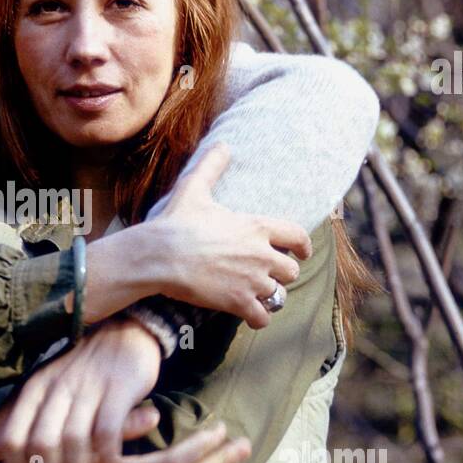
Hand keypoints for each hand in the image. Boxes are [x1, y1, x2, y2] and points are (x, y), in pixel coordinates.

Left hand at [0, 317, 162, 462]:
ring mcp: (88, 388)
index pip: (14, 437)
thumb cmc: (82, 369)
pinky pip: (107, 432)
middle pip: (41, 444)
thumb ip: (17, 419)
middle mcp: (58, 387)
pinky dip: (106, 458)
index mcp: (35, 388)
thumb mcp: (44, 390)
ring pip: (73, 441)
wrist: (125, 331)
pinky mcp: (119, 389)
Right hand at [147, 143, 311, 328]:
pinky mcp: (239, 302)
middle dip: (282, 273)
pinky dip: (258, 318)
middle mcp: (262, 255)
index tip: (301, 252)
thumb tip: (223, 144)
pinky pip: (262, 317)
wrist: (159, 257)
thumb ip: (211, 166)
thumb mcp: (194, 188)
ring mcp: (252, 281)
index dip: (303, 245)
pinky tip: (249, 316)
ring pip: (279, 295)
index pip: (297, 236)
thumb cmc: (176, 222)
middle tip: (268, 276)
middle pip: (291, 270)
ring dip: (270, 296)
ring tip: (258, 297)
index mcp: (256, 227)